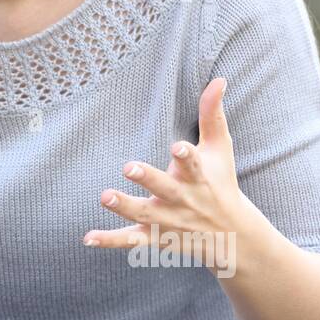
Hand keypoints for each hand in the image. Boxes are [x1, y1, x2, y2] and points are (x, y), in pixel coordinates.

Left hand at [83, 77, 251, 260]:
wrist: (232, 236)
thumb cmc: (221, 181)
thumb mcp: (221, 149)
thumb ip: (213, 115)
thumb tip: (219, 80)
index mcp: (198, 176)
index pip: (194, 164)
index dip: (185, 156)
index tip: (177, 146)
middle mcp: (183, 199)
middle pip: (165, 189)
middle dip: (149, 179)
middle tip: (128, 166)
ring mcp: (169, 220)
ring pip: (145, 214)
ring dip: (125, 206)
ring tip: (104, 196)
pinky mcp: (156, 237)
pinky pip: (132, 240)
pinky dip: (110, 240)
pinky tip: (87, 238)